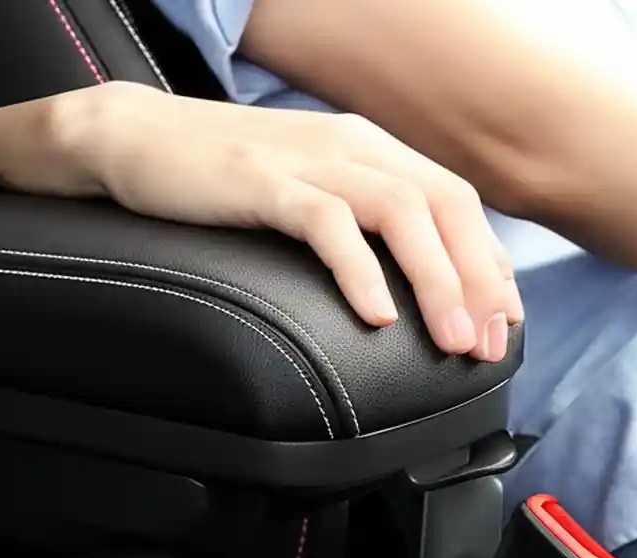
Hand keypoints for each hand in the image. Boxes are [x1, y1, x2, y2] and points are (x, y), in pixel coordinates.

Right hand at [0, 82, 521, 360]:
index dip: (488, 262)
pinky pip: (328, 224)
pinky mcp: (263, 181)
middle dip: (479, 278)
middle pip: (445, 206)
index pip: (454, 201)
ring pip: (401, 213)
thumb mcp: (301, 186)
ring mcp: (308, 160)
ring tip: (451, 338)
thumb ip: (350, 216)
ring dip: (437, 280)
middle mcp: (351, 145)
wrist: (134, 136)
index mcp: (367, 147)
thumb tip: (396, 279)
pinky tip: (375, 315)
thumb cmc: (217, 174)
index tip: (502, 321)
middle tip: (490, 343)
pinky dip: (360, 271)